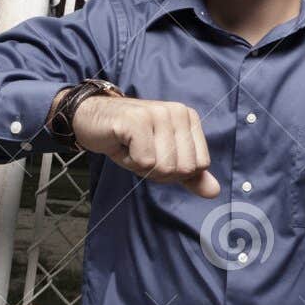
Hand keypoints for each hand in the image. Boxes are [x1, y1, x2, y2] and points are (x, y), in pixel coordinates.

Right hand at [69, 92, 220, 197]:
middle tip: (140, 152)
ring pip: (163, 167)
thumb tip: (214, 191)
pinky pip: (144, 161)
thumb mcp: (163, 158)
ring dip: (141, 166)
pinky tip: (122, 144)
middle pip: (182, 169)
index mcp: (189, 118)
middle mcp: (178, 112)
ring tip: (131, 147)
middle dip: (158, 171)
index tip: (155, 156)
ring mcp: (158, 114)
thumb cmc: (128, 139)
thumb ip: (190, 174)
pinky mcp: (137, 120)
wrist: (90, 118)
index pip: (199, 166)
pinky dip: (129, 161)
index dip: (174, 172)